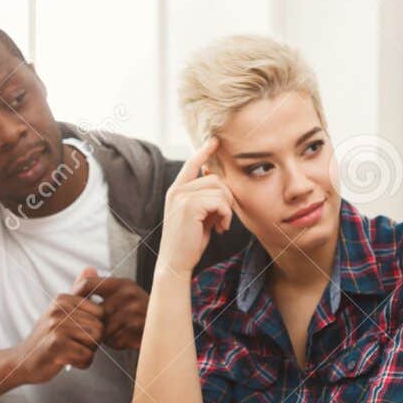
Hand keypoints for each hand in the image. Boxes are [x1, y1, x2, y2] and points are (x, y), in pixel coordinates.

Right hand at [9, 285, 104, 384]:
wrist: (23, 360)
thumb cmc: (47, 337)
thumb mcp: (61, 310)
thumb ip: (78, 291)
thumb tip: (91, 268)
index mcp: (63, 299)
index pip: (101, 313)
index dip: (94, 327)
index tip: (77, 332)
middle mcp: (59, 309)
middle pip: (100, 329)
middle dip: (92, 342)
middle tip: (73, 344)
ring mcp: (56, 327)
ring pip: (94, 342)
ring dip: (87, 353)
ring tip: (70, 351)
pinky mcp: (56, 346)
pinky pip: (86, 357)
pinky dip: (81, 363)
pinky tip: (67, 360)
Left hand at [78, 275, 149, 349]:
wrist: (166, 330)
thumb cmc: (138, 312)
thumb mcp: (122, 293)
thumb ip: (100, 283)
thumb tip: (87, 268)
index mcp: (123, 283)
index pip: (87, 284)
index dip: (75, 295)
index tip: (72, 306)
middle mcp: (130, 295)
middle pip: (94, 311)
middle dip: (93, 321)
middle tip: (96, 325)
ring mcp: (136, 313)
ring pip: (103, 328)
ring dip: (105, 333)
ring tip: (116, 331)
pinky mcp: (138, 332)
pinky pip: (114, 341)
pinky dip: (115, 343)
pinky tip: (124, 338)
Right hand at [157, 139, 232, 277]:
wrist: (175, 262)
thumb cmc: (189, 242)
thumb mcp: (198, 216)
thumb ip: (206, 199)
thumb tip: (219, 182)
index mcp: (177, 190)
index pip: (191, 164)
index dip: (204, 151)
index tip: (214, 140)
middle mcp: (177, 190)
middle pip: (215, 178)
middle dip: (227, 197)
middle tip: (224, 218)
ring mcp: (182, 196)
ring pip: (219, 189)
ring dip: (227, 209)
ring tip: (221, 225)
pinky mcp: (190, 206)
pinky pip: (220, 201)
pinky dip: (226, 216)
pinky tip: (220, 229)